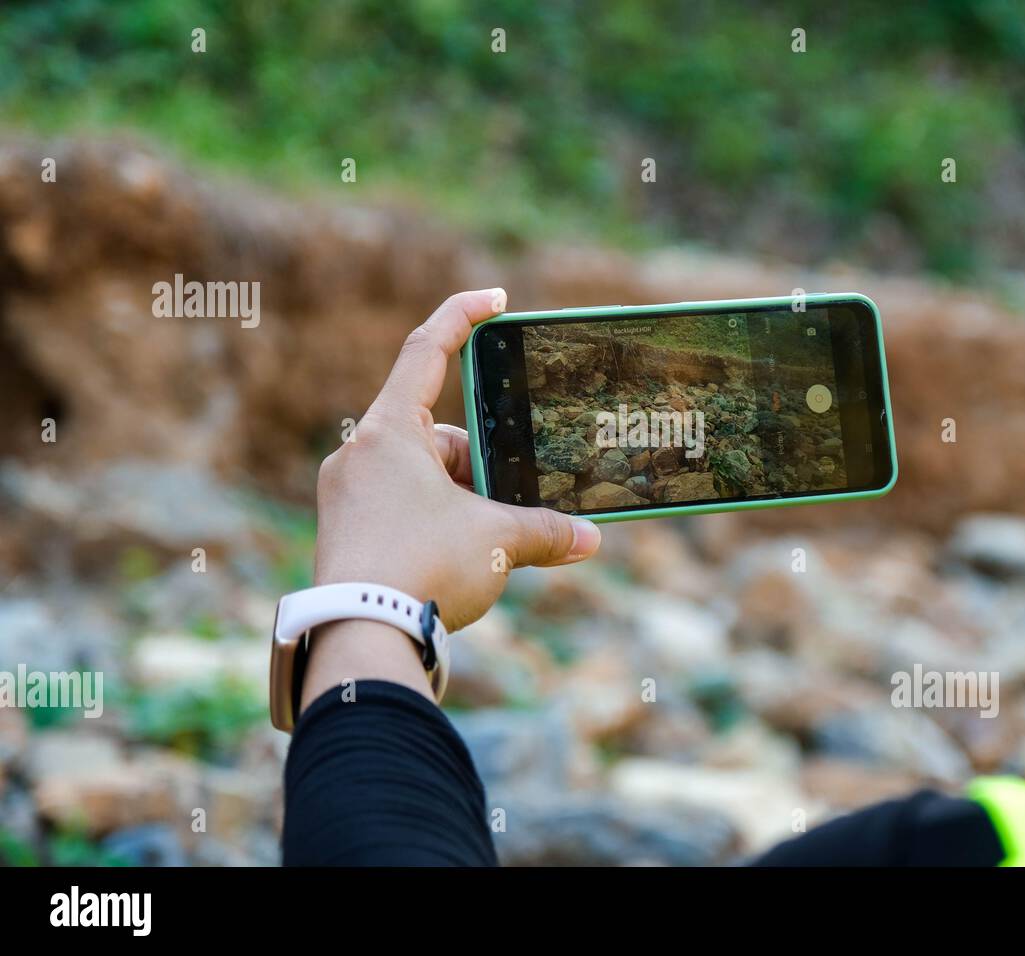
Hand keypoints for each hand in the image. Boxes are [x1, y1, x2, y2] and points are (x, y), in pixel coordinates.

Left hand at [301, 289, 600, 711]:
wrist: (358, 638)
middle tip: (515, 500)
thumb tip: (589, 539)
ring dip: (463, 500)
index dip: (462, 316)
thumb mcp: (496, 540)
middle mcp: (358, 455)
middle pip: (438, 436)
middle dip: (484, 465)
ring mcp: (346, 496)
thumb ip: (545, 530)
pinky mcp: (345, 535)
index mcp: (389, 433)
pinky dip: (436, 523)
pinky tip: (459, 560)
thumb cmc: (424, 570)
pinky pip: (401, 510)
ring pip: (422, 479)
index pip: (426, 352)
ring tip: (490, 543)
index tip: (495, 300)